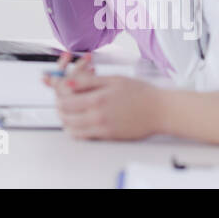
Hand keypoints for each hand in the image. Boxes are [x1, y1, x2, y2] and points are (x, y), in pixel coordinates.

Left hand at [44, 62, 163, 140]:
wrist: (160, 111)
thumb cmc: (140, 93)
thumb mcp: (113, 79)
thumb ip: (87, 81)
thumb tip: (66, 81)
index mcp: (97, 99)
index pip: (65, 100)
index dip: (58, 93)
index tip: (60, 88)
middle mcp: (97, 116)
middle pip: (65, 115)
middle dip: (60, 106)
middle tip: (63, 98)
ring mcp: (102, 129)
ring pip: (71, 128)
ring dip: (66, 119)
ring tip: (71, 109)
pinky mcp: (108, 138)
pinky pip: (83, 137)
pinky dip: (76, 130)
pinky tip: (81, 120)